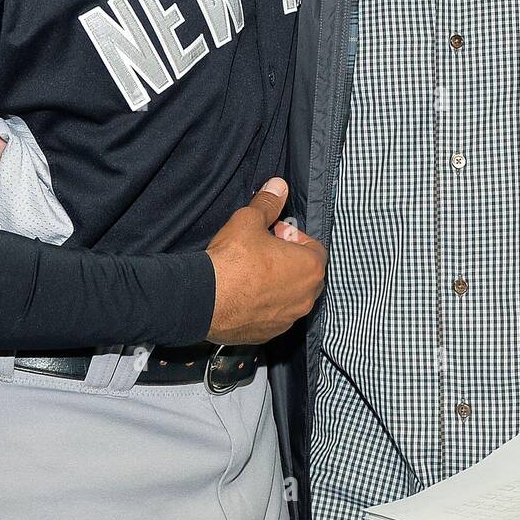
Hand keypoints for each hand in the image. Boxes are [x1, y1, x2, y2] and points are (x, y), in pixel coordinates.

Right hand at [206, 177, 325, 344]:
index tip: (276, 234)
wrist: (204, 299)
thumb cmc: (232, 259)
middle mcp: (306, 297)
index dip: (296, 237)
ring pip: (292, 297)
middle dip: (290, 261)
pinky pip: (275, 315)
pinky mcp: (269, 334)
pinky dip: (266, 305)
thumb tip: (278, 186)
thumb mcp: (249, 220)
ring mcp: (288, 319)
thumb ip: (268, 203)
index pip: (315, 248)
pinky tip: (245, 294)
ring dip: (280, 284)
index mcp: (309, 268)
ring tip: (253, 272)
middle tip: (266, 251)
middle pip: (307, 274)